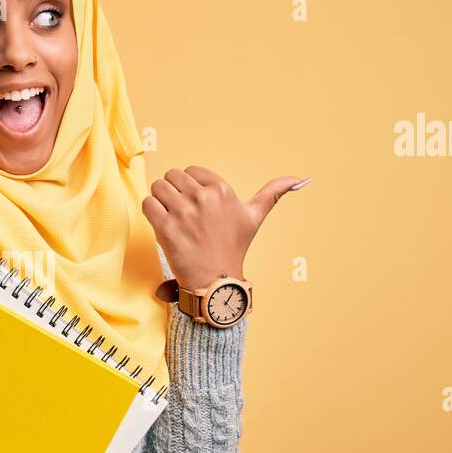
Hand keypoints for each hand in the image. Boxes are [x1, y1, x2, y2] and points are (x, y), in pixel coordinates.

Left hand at [142, 166, 310, 288]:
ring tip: (171, 219)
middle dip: (172, 192)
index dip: (188, 188)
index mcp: (221, 190)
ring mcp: (184, 212)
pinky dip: (150, 212)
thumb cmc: (233, 247)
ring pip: (158, 187)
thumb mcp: (254, 217)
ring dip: (159, 201)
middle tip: (180, 213)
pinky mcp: (167, 228)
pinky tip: (162, 226)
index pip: (190, 171)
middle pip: (171, 176)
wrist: (216, 281)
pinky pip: (148, 203)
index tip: (195, 206)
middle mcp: (203, 197)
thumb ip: (274, 193)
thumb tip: (303, 179)